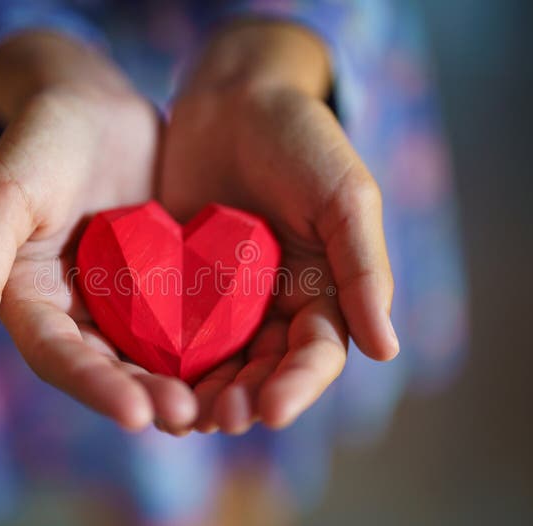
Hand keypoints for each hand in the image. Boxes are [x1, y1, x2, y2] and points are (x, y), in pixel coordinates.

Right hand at [0, 33, 198, 431]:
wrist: (93, 107)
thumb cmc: (38, 143)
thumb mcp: (2, 196)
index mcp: (33, 304)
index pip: (61, 359)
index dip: (96, 388)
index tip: (138, 415)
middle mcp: (78, 313)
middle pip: (112, 369)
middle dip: (148, 396)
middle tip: (188, 415)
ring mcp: (124, 302)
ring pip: (153, 355)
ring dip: (184, 384)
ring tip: (220, 405)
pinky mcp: (164, 284)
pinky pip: (187, 320)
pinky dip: (210, 345)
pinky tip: (244, 360)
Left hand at [160, 21, 398, 433]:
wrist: (235, 99)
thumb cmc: (302, 140)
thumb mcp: (345, 197)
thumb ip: (365, 269)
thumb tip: (388, 350)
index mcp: (324, 291)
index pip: (317, 354)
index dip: (298, 386)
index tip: (270, 411)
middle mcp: (276, 305)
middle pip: (264, 369)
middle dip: (246, 398)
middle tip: (221, 419)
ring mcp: (225, 299)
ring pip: (218, 362)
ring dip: (204, 392)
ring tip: (182, 415)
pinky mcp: (179, 285)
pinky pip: (172, 330)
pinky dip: (163, 358)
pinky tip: (145, 378)